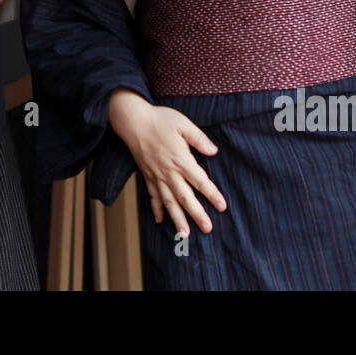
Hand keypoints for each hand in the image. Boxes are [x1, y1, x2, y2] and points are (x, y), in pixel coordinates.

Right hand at [108, 89, 226, 237]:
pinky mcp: (147, 175)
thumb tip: (214, 151)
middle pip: (185, 197)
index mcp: (180, 159)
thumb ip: (199, 138)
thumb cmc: (159, 120)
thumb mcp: (183, 123)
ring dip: (177, 218)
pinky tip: (160, 221)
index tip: (222, 206)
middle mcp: (168, 171)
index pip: (199, 180)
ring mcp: (156, 175)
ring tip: (184, 234)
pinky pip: (153, 196)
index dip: (211, 194)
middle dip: (197, 214)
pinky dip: (157, 209)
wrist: (133, 121)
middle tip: (207, 229)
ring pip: (169, 201)